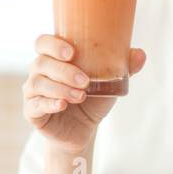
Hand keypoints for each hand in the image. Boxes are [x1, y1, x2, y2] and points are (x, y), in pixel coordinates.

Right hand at [22, 35, 146, 152]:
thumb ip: (123, 67)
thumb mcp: (109, 83)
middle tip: (85, 81)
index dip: (52, 44)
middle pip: (41, 63)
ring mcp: (32, 92)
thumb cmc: (93, 100)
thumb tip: (140, 54)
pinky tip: (62, 104)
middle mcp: (38, 72)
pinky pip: (35, 105)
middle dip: (64, 71)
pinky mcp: (32, 112)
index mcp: (53, 59)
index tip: (71, 52)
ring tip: (81, 96)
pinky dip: (49, 103)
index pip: (42, 43)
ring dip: (60, 88)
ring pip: (38, 83)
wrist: (83, 130)